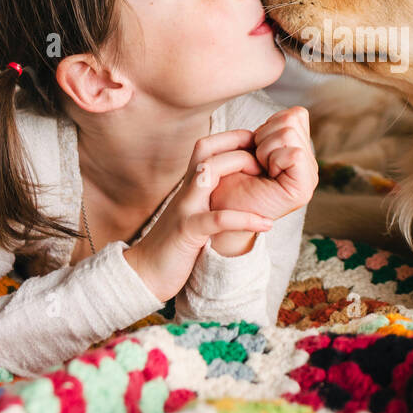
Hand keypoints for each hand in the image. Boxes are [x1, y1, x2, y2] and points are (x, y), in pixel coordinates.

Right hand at [125, 129, 273, 300]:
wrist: (145, 273)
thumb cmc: (175, 244)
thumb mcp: (193, 213)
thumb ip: (208, 198)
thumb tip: (236, 188)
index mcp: (189, 186)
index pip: (206, 147)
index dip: (233, 138)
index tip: (260, 143)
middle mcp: (186, 191)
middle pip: (206, 150)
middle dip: (237, 144)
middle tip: (267, 156)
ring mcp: (185, 209)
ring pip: (207, 172)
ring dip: (240, 166)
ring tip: (267, 177)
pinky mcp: (188, 232)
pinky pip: (218, 219)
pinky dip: (245, 219)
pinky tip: (266, 224)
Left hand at [210, 106, 318, 223]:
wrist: (216, 212)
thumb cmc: (226, 181)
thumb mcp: (250, 145)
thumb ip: (273, 129)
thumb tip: (292, 113)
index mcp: (298, 153)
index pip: (296, 114)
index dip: (270, 124)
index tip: (256, 148)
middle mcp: (308, 164)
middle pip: (294, 118)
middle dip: (265, 135)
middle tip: (257, 161)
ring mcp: (309, 177)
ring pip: (291, 132)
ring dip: (264, 148)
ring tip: (259, 169)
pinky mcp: (304, 188)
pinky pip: (294, 153)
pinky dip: (272, 159)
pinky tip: (265, 175)